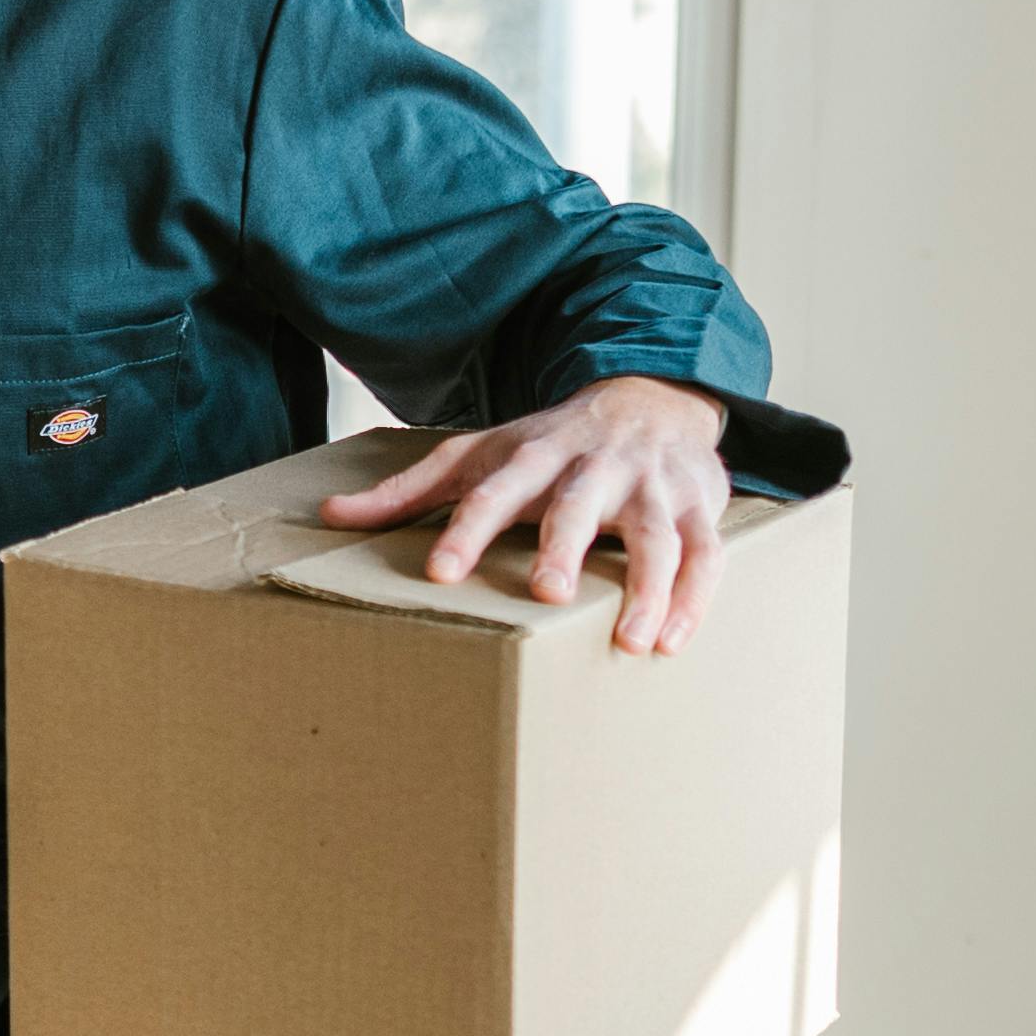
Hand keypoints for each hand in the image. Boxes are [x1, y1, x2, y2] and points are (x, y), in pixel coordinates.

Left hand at [314, 374, 734, 654]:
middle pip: (576, 504)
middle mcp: (594, 466)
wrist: (653, 394)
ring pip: (655, 534)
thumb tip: (329, 516)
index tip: (441, 572)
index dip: (467, 529)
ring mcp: (652, 486)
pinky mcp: (699, 505)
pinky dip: (697, 597)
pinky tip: (676, 639)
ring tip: (632, 640)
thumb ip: (411, 489)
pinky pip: (706, 552)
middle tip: (546, 591)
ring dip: (647, 586)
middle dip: (563, 545)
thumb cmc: (554, 442)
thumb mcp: (481, 454)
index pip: (494, 491)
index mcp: (535, 454)